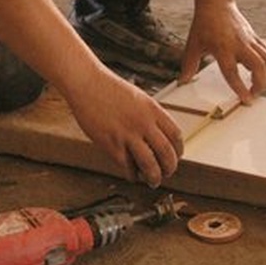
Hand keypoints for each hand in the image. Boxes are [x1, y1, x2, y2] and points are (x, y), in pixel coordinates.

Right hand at [64, 69, 183, 186]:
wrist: (87, 83)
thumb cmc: (108, 89)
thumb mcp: (138, 98)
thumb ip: (149, 116)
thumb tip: (156, 136)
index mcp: (152, 109)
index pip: (176, 135)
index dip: (178, 150)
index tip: (176, 156)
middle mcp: (143, 123)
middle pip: (166, 153)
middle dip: (169, 168)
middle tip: (167, 173)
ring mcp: (127, 134)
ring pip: (150, 165)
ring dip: (154, 177)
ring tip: (152, 181)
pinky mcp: (111, 144)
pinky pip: (127, 166)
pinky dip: (132, 175)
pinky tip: (132, 175)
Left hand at [179, 2, 265, 102]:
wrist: (216, 3)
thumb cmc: (203, 24)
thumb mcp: (193, 44)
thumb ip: (189, 64)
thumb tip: (182, 81)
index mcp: (222, 48)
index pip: (233, 71)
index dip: (240, 87)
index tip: (246, 100)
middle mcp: (239, 44)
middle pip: (258, 66)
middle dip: (260, 84)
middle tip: (254, 94)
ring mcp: (250, 40)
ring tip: (260, 86)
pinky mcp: (256, 37)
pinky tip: (264, 73)